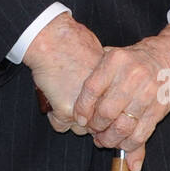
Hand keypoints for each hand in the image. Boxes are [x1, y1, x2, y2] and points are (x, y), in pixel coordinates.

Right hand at [22, 12, 103, 134]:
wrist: (54, 40)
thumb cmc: (75, 44)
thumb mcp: (101, 60)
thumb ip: (107, 79)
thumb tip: (109, 92)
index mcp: (115, 88)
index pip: (116, 114)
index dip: (105, 115)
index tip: (97, 113)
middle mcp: (103, 101)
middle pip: (99, 125)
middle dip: (90, 121)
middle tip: (80, 109)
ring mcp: (85, 109)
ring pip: (80, 130)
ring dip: (73, 121)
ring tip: (64, 102)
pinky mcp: (65, 111)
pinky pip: (60, 126)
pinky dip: (55, 118)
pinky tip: (53, 103)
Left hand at [73, 16, 169, 170]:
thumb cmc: (140, 58)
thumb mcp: (117, 56)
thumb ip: (99, 76)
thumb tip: (81, 104)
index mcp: (116, 60)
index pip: (91, 89)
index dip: (82, 109)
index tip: (80, 119)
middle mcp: (132, 76)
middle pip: (105, 112)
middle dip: (96, 127)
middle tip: (93, 131)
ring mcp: (147, 93)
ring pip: (122, 127)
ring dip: (110, 139)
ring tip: (104, 140)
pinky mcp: (160, 108)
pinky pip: (140, 134)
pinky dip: (129, 144)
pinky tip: (122, 143)